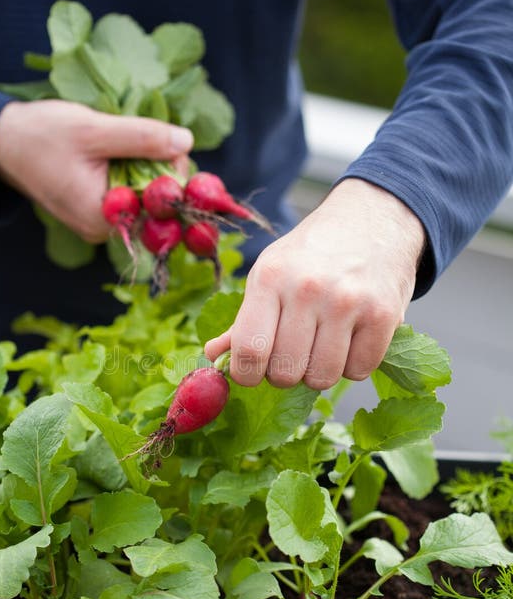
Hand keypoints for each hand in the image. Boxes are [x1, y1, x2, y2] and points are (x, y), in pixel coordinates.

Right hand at [0, 99, 192, 242]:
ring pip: (143, 194)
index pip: (160, 206)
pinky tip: (117, 149)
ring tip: (125, 139)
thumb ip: (142, 138)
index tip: (172, 145)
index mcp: (103, 219)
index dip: (174, 175)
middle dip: (160, 168)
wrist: (2, 141)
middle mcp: (104, 229)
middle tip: (149, 135)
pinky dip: (131, 167)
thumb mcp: (94, 131)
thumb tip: (186, 142)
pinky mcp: (97, 207)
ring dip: (146, 164)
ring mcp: (100, 220)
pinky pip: (128, 190)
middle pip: (155, 202)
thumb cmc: (41, 136)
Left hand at [204, 178, 425, 388]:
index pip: (249, 351)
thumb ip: (243, 320)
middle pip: (285, 373)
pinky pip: (359, 371)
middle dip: (285, 373)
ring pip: (322, 378)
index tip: (254, 370)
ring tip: (322, 345)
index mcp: (269, 278)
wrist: (373, 219)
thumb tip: (213, 356)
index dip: (247, 374)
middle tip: (293, 353)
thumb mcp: (270, 274)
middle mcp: (307, 289)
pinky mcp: (384, 315)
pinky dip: (353, 365)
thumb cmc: (312, 254)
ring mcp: (349, 302)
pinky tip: (350, 340)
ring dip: (319, 372)